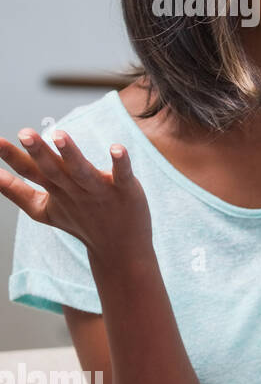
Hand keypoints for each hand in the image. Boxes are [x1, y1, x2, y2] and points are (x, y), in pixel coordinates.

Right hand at [0, 128, 151, 260]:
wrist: (119, 250)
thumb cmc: (80, 222)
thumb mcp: (43, 210)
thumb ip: (16, 192)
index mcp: (55, 191)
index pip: (30, 172)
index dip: (12, 157)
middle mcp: (75, 190)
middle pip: (54, 170)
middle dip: (40, 152)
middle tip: (25, 133)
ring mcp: (100, 191)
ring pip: (83, 171)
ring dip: (72, 154)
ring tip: (60, 135)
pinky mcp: (126, 190)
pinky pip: (123, 174)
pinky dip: (120, 162)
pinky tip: (118, 148)